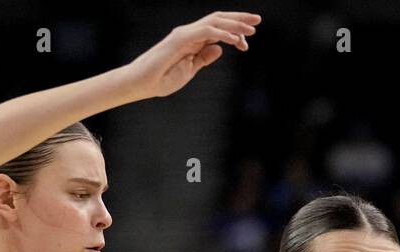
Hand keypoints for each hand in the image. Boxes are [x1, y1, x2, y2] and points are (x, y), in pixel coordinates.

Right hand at [120, 11, 259, 99]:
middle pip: (218, 20)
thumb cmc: (161, 79)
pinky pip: (205, 32)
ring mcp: (184, 34)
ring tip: (251, 29)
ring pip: (214, 21)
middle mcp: (189, 33)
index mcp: (192, 41)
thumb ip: (203, 58)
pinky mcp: (180, 39)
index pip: (217, 30)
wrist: (141, 83)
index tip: (246, 43)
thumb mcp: (190, 70)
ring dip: (234, 23)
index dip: (234, 32)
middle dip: (239, 19)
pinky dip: (221, 33)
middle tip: (258, 21)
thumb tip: (220, 49)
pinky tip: (234, 39)